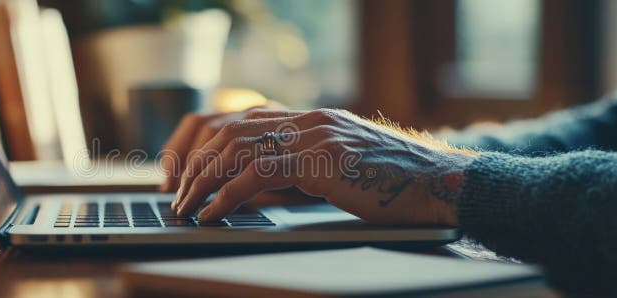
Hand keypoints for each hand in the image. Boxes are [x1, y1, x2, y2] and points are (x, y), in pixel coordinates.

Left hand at [168, 108, 477, 225]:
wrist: (440, 184)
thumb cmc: (390, 185)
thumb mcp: (333, 173)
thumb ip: (292, 174)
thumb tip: (244, 192)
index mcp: (309, 119)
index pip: (238, 119)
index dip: (204, 144)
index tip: (184, 173)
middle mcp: (308, 120)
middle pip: (229, 130)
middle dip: (194, 164)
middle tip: (176, 196)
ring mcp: (316, 135)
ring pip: (237, 148)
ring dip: (203, 180)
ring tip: (186, 208)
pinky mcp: (323, 159)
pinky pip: (259, 173)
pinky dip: (228, 194)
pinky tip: (214, 213)